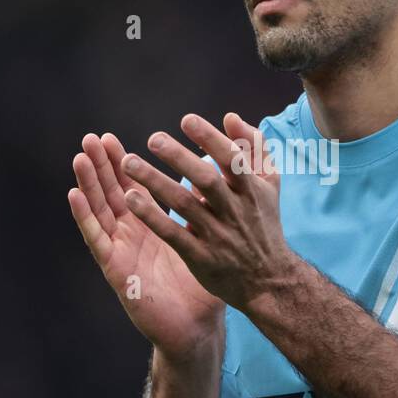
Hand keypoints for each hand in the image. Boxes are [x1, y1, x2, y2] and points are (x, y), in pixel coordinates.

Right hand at [68, 132, 224, 360]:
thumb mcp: (203, 239)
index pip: (131, 188)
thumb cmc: (202, 288)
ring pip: (100, 212)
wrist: (197, 329)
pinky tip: (74, 196)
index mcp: (150, 227)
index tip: (110, 138)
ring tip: (80, 157)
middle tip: (91, 138)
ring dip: (88, 184)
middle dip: (100, 166)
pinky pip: (98, 240)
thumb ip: (204, 209)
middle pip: (111, 195)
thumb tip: (216, 177)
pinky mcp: (116, 271)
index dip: (118, 164)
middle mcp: (131, 237)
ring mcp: (121, 252)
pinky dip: (85, 217)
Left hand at [119, 112, 298, 313]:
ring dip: (155, 182)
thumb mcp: (269, 184)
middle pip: (206, 180)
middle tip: (153, 138)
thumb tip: (231, 117)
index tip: (186, 120)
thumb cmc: (264, 223)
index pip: (231, 159)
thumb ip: (253, 148)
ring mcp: (217, 235)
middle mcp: (235, 210)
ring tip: (128, 163)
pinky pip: (173, 234)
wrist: (268, 280)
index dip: (210, 139)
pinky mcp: (201, 257)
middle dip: (179, 158)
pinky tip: (131, 199)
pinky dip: (153, 216)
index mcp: (251, 189)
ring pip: (184, 205)